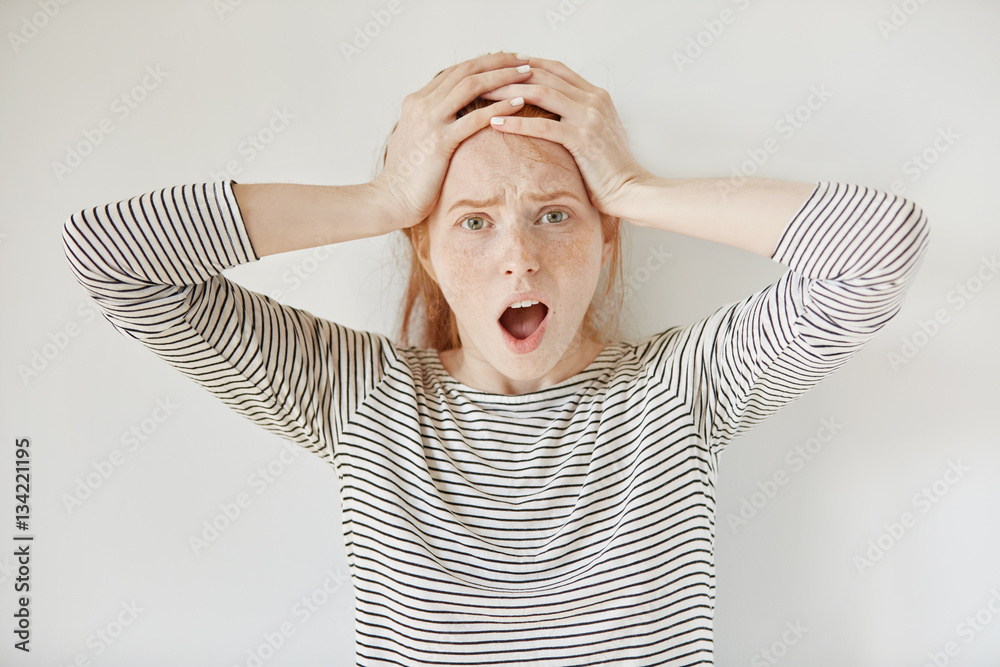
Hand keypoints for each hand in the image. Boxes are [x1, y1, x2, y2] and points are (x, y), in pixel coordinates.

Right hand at [372, 52, 532, 228]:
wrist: (389, 199)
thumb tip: (449, 122)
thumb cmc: (406, 177)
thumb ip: (429, 124)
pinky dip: (499, 107)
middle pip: (465, 70)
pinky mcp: (439, 142)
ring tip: (527, 73)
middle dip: (497, 61)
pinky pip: (474, 118)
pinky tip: (519, 103)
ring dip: (502, 76)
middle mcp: (421, 104)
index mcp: (416, 101)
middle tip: (523, 58)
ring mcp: (429, 121)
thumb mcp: (415, 141)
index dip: (483, 62)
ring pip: (470, 85)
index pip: (454, 71)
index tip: (506, 59)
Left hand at [480, 57, 653, 218]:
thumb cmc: (612, 169)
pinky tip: (496, 122)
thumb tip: (559, 118)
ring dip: (508, 92)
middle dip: (511, 74)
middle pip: (545, 76)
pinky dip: (516, 122)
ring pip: (542, 93)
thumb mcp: (600, 134)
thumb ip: (581, 119)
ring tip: (482, 95)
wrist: (632, 189)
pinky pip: (543, 125)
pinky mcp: (582, 138)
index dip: (529, 64)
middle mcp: (594, 100)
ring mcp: (589, 117)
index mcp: (597, 96)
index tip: (504, 65)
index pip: (557, 69)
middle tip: (484, 77)